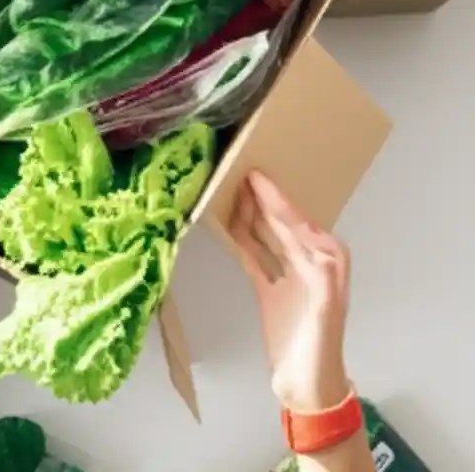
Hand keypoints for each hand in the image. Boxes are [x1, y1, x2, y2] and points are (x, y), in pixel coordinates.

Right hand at [229, 171, 351, 411]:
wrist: (307, 385)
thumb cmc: (318, 351)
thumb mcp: (324, 313)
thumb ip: (322, 279)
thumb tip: (311, 246)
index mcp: (328, 262)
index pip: (297, 222)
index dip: (275, 198)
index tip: (255, 175)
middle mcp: (312, 262)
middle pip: (282, 223)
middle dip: (262, 199)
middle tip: (238, 172)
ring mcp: (289, 275)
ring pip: (267, 235)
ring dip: (250, 215)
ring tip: (231, 192)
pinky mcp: (272, 288)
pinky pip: (254, 255)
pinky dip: (242, 240)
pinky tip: (229, 226)